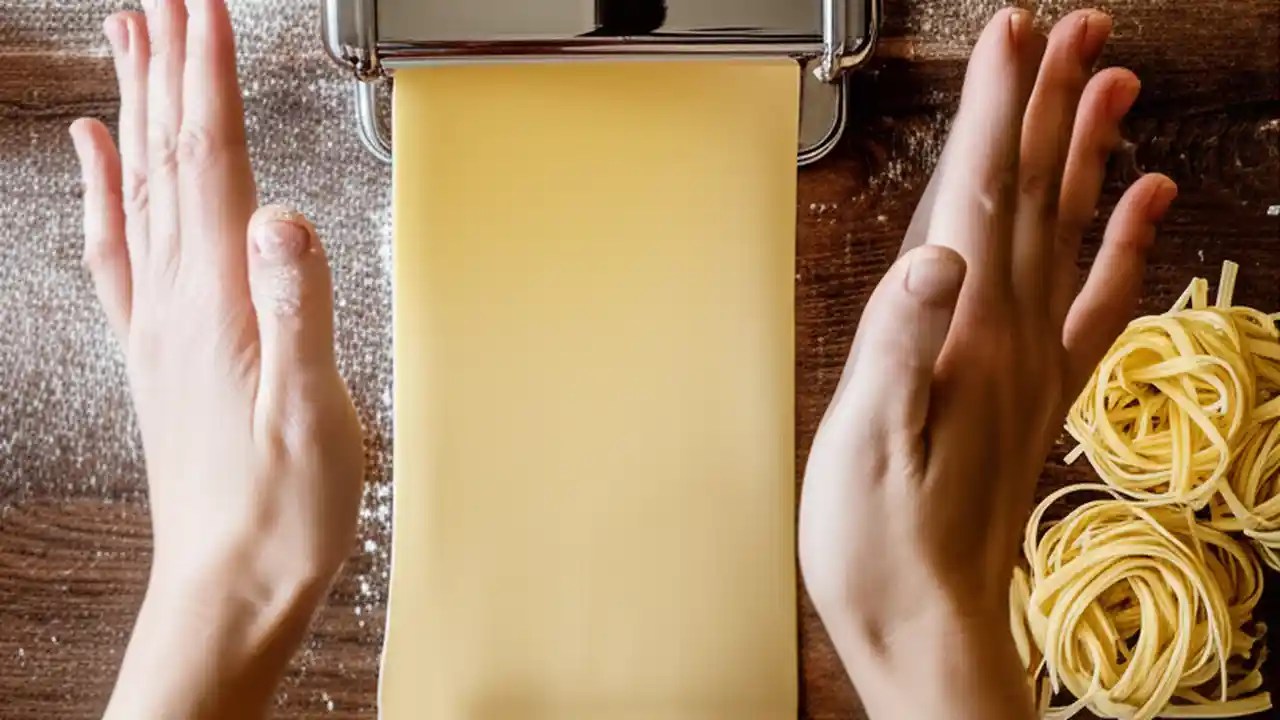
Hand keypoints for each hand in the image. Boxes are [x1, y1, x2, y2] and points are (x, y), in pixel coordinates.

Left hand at [69, 1, 363, 716]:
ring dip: (138, 108)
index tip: (206, 11)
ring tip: (132, 42)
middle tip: (172, 0)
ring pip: (142, 189)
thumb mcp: (310, 413)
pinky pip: (121, 250)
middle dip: (171, 68)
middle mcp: (178, 301)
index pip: (211, 164)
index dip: (208, 80)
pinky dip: (105, 190)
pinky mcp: (160, 349)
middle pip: (167, 159)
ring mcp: (161, 323)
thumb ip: (299, 309)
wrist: (231, 581)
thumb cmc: (279, 508)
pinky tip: (98, 153)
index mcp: (219, 304)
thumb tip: (284, 217)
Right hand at [799, 8, 1176, 718]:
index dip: (998, 108)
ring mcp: (1033, 362)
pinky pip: (1094, 303)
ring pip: (1068, 232)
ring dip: (1088, 153)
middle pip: (1037, 194)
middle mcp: (1014, 336)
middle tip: (1071, 28)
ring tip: (1110, 83)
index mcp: (968, 333)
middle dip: (1050, 101)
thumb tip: (933, 259)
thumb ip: (900, 346)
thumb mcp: (866, 442)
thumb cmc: (882, 540)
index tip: (1012, 35)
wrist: (928, 618)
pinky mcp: (1039, 393)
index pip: (985, 193)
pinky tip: (1140, 208)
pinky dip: (1122, 245)